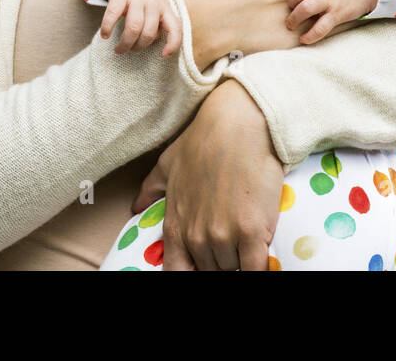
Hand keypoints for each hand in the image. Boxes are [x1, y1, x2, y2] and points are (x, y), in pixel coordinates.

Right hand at [96, 0, 181, 57]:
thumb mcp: (158, 5)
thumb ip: (158, 22)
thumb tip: (152, 43)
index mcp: (165, 7)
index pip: (175, 27)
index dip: (173, 43)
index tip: (164, 55)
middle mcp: (153, 2)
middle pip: (149, 32)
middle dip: (138, 47)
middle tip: (130, 50)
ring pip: (134, 27)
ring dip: (125, 43)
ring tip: (119, 49)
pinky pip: (113, 15)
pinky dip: (108, 28)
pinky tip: (105, 35)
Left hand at [131, 80, 285, 269]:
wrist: (239, 124)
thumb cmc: (205, 140)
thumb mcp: (169, 163)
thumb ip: (151, 189)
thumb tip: (136, 206)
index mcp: (176, 225)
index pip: (176, 272)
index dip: (190, 271)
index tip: (200, 263)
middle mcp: (196, 237)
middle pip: (210, 270)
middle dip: (219, 259)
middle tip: (230, 236)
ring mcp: (223, 237)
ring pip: (232, 268)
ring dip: (239, 257)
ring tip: (246, 234)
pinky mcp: (252, 234)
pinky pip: (255, 270)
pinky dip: (257, 267)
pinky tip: (260, 255)